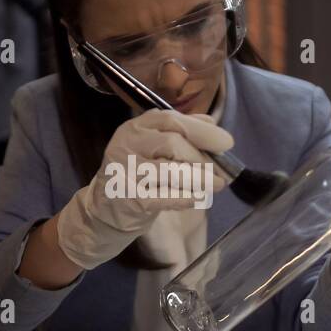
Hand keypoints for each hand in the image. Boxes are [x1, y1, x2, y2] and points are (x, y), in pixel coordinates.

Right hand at [56, 109, 231, 269]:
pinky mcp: (130, 198)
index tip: (226, 142)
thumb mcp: (152, 148)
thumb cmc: (136, 175)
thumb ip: (179, 133)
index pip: (171, 119)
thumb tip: (211, 124)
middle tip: (219, 171)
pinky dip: (186, 197)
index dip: (201, 130)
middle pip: (173, 143)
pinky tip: (197, 198)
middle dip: (202, 158)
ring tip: (217, 185)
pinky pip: (166, 197)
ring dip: (200, 179)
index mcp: (134, 127)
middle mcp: (127, 145)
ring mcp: (126, 171)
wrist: (104, 211)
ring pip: (171, 170)